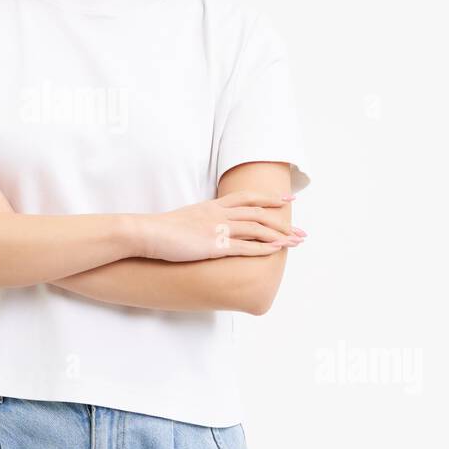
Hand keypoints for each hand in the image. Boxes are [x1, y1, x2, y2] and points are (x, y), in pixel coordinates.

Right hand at [138, 190, 301, 261]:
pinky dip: (264, 248)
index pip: (247, 198)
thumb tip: (205, 228)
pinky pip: (245, 246)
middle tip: (300, 230)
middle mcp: (219, 214)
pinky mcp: (214, 245)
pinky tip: (277, 250)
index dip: (269, 198)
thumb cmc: (161, 230)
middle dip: (282, 221)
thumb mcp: (185, 218)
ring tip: (296, 242)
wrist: (147, 233)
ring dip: (279, 236)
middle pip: (259, 213)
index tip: (287, 199)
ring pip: (257, 228)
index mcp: (212, 206)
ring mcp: (218, 228)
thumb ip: (199, 220)